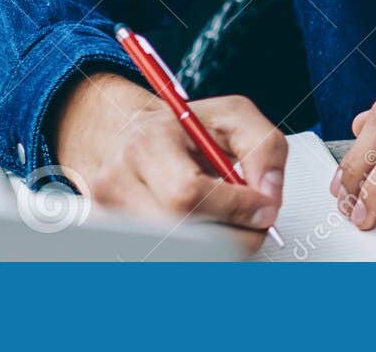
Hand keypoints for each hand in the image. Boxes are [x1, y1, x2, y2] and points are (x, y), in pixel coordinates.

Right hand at [51, 71, 287, 250]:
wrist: (130, 132)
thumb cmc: (183, 128)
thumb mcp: (234, 116)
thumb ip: (263, 147)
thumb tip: (268, 196)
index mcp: (149, 142)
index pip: (188, 194)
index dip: (235, 208)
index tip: (264, 209)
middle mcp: (118, 179)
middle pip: (178, 232)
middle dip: (230, 235)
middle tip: (252, 224)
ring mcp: (106, 212)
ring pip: (172, 253)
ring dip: (213, 247)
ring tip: (224, 221)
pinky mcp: (108, 236)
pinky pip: (160, 259)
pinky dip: (191, 253)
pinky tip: (200, 231)